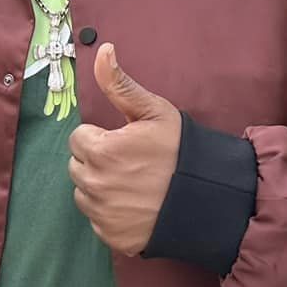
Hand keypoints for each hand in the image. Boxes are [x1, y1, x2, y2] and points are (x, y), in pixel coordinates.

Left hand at [68, 44, 180, 255]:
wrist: (208, 198)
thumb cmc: (181, 150)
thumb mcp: (153, 111)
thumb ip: (120, 84)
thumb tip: (102, 50)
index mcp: (100, 150)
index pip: (79, 138)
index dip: (102, 137)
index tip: (124, 141)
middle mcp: (94, 184)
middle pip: (78, 166)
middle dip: (98, 161)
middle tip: (130, 162)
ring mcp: (102, 214)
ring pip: (85, 194)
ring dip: (101, 187)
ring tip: (133, 184)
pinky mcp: (112, 237)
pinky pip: (98, 221)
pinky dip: (111, 214)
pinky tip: (136, 206)